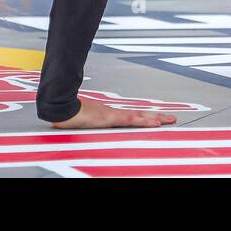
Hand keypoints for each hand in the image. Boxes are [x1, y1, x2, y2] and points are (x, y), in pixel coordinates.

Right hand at [50, 100, 176, 128]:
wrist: (59, 106)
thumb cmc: (67, 114)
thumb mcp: (81, 119)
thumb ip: (87, 121)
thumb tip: (86, 122)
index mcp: (108, 114)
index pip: (132, 116)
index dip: (145, 117)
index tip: (157, 118)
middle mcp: (113, 113)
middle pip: (139, 115)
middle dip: (156, 117)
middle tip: (171, 118)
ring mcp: (112, 115)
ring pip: (139, 117)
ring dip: (154, 119)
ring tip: (169, 121)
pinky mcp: (109, 118)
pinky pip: (130, 121)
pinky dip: (143, 122)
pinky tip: (153, 123)